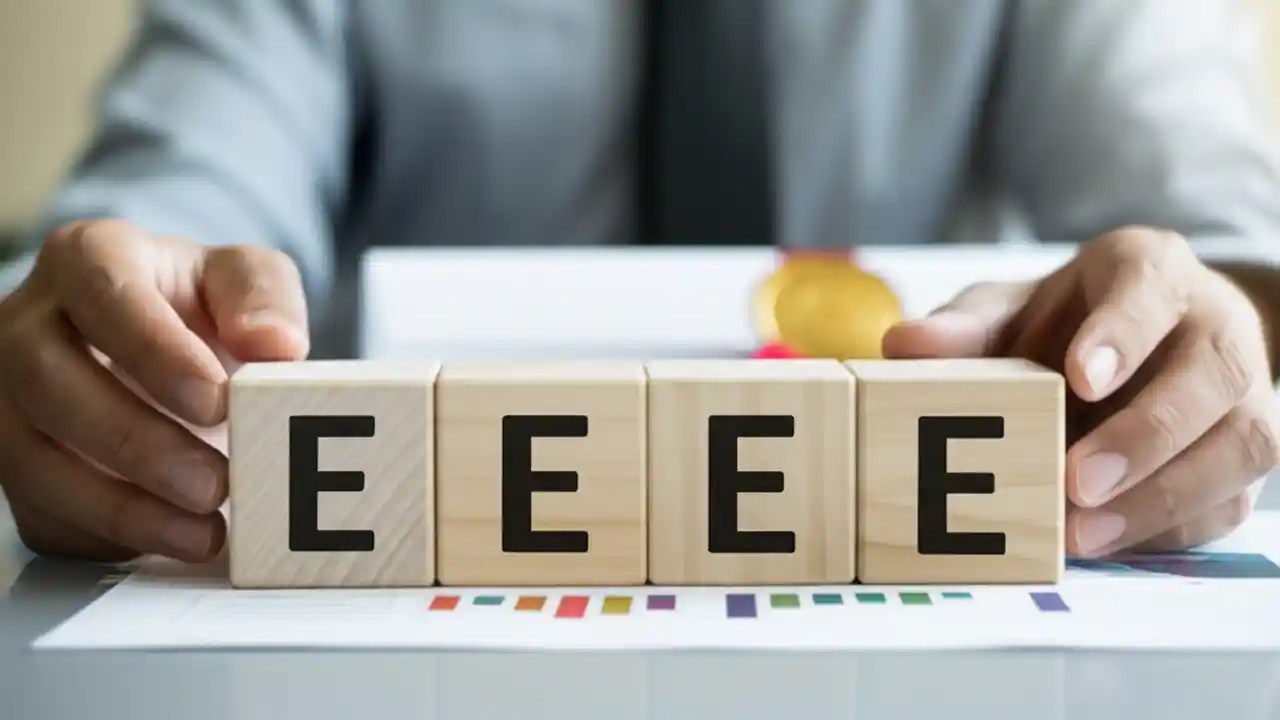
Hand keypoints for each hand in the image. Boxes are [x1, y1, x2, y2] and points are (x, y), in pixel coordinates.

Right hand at [0, 220, 308, 561]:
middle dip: (136, 443)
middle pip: (50, 383)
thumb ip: (263, 297)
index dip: (154, 351)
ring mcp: (7, 399)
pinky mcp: (14, 464)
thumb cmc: (199, 306)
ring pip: (30, 460)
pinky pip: (40, 512)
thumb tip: (276, 344)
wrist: (165, 348)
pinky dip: (106, 538)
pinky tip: (169, 542)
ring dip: (120, 508)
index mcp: (88, 259)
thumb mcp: (245, 279)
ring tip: (204, 533)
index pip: (103, 293)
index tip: (217, 401)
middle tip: (215, 484)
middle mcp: (27, 324)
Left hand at [883, 227, 1279, 556]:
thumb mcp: (1011, 312)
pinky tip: (1111, 543)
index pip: (1151, 288)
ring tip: (1086, 533)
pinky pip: (1231, 497)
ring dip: (1166, 495)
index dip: (1123, 333)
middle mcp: (1213, 324)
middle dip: (1147, 432)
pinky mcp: (1246, 452)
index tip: (1081, 378)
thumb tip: (903, 345)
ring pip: (1241, 441)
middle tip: (1076, 481)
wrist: (1145, 345)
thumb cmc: (1068, 326)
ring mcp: (1244, 391)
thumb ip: (964, 329)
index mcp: (1150, 270)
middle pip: (1211, 373)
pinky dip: (1171, 527)